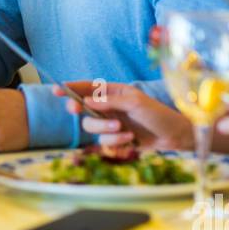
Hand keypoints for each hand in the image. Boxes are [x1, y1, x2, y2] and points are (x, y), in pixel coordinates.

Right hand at [54, 81, 191, 149]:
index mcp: (113, 92)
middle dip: (80, 110)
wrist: (173, 136)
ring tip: (123, 130)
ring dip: (105, 130)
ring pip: (92, 127)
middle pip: (83, 108)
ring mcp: (111, 123)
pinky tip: (130, 140)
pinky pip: (104, 142)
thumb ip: (109, 101)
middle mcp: (108, 107)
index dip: (70, 88)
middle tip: (77, 109)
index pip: (87, 87)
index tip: (56, 89)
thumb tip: (86, 101)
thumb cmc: (157, 114)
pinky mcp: (115, 139)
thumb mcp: (135, 103)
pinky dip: (116, 142)